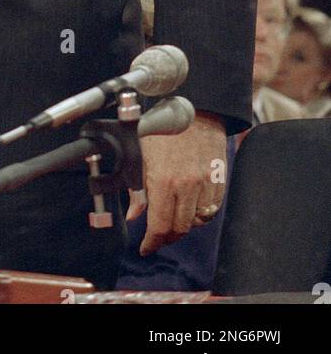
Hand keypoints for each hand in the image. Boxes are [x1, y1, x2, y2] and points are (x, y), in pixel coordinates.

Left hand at [126, 111, 225, 254]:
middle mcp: (186, 185)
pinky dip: (201, 214)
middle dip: (166, 238)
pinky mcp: (219, 179)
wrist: (193, 105)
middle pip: (179, 228)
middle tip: (157, 237)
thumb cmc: (161, 125)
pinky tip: (191, 208)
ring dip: (184, 226)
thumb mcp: (139, 153)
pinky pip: (212, 209)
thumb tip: (135, 214)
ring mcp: (205, 183)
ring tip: (172, 220)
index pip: (159, 226)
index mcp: (163, 180)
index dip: (152, 242)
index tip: (145, 248)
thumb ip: (136, 188)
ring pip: (196, 221)